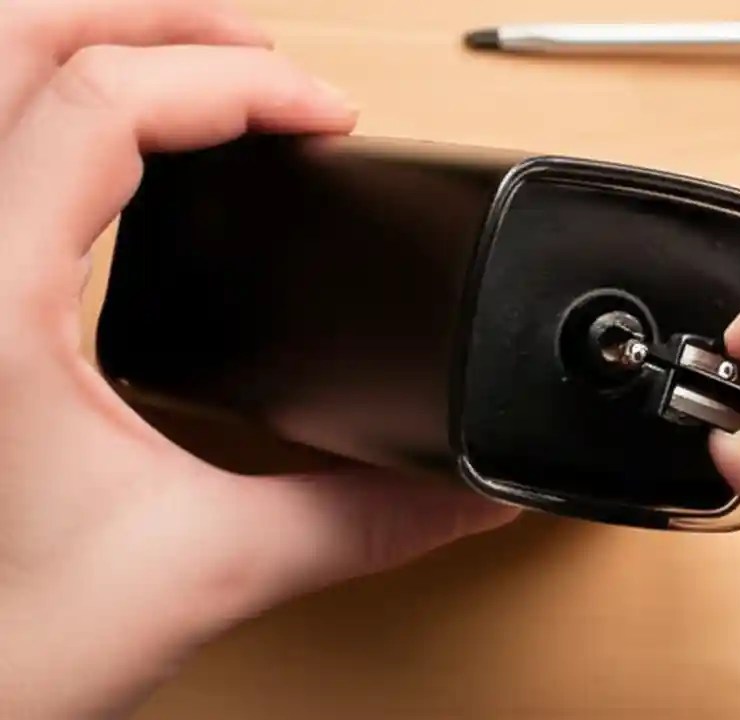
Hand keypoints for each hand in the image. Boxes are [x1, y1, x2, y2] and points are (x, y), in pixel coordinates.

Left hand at [0, 1, 515, 716]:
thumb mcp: (210, 569)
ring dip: (96, 40)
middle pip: (18, 35)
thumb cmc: (0, 652)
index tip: (325, 116)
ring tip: (202, 71)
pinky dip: (57, 105)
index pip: (105, 101)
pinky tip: (122, 153)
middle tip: (268, 59)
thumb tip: (469, 494)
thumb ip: (363, 520)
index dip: (237, 82)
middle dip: (160, 18)